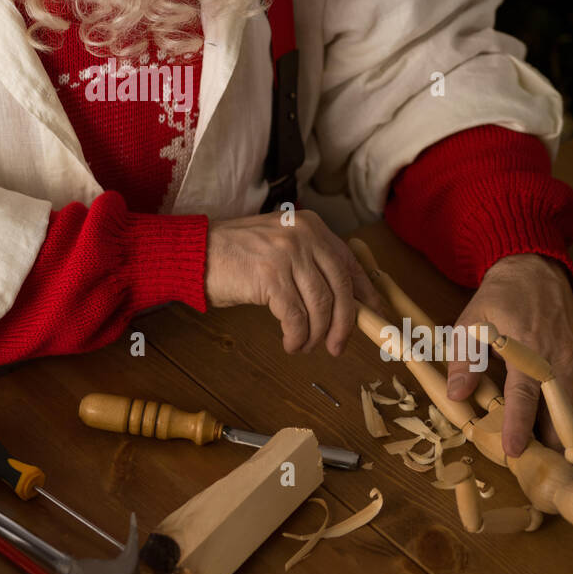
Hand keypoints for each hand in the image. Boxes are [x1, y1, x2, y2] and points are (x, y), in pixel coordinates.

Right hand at [204, 209, 388, 355]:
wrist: (196, 253)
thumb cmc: (236, 255)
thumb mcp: (281, 247)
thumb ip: (312, 264)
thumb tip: (346, 302)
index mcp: (312, 227)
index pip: (350, 263)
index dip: (367, 295)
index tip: (375, 316)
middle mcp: (304, 236)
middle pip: (341, 288)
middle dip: (344, 324)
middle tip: (337, 346)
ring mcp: (288, 254)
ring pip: (321, 306)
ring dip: (316, 334)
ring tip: (305, 345)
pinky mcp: (270, 277)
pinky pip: (296, 318)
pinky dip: (297, 337)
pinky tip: (290, 343)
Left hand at [450, 253, 572, 468]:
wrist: (534, 271)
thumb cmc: (499, 300)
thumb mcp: (471, 322)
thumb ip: (463, 359)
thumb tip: (456, 394)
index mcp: (524, 351)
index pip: (522, 395)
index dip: (518, 424)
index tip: (515, 451)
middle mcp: (556, 361)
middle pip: (560, 412)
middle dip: (558, 448)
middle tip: (553, 481)